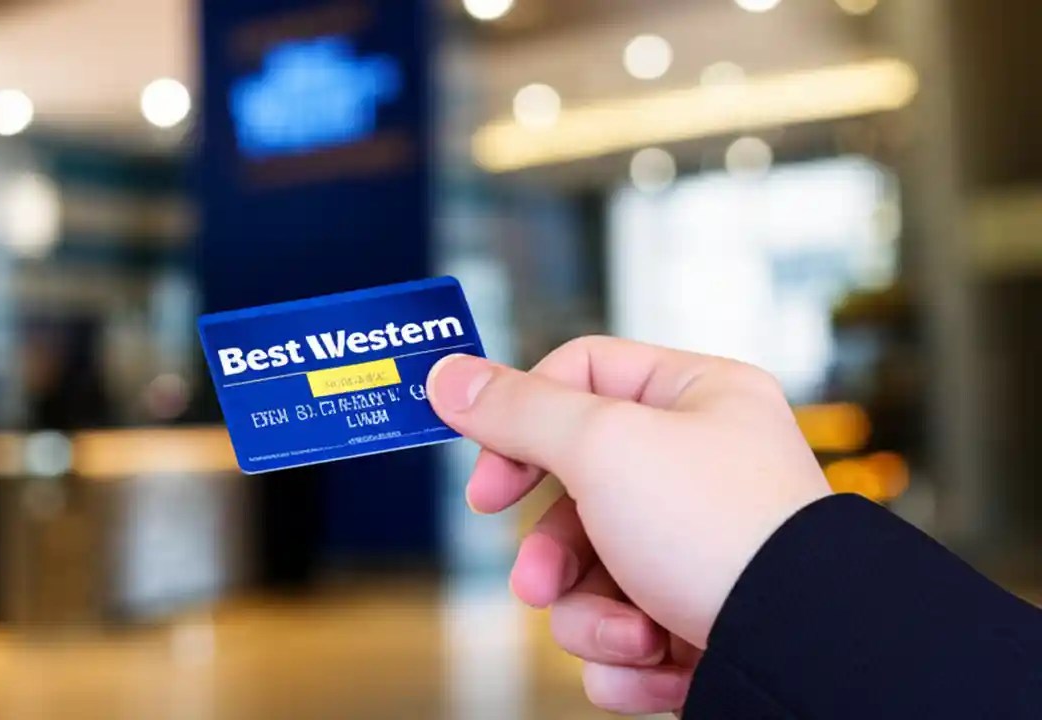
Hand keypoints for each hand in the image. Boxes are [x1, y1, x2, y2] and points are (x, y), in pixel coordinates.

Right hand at [427, 337, 830, 713]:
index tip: (487, 481)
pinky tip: (658, 660)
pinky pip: (619, 630)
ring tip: (629, 634)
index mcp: (698, 398)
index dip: (521, 421)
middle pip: (573, 491)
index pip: (581, 374)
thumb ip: (518, 411)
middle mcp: (700, 468)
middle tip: (538, 584)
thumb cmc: (722, 531)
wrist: (798, 653)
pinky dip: (624, 655)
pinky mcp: (696, 617)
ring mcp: (699, 548)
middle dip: (552, 554)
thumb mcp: (603, 447)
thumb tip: (448, 376)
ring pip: (588, 573)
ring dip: (589, 616)